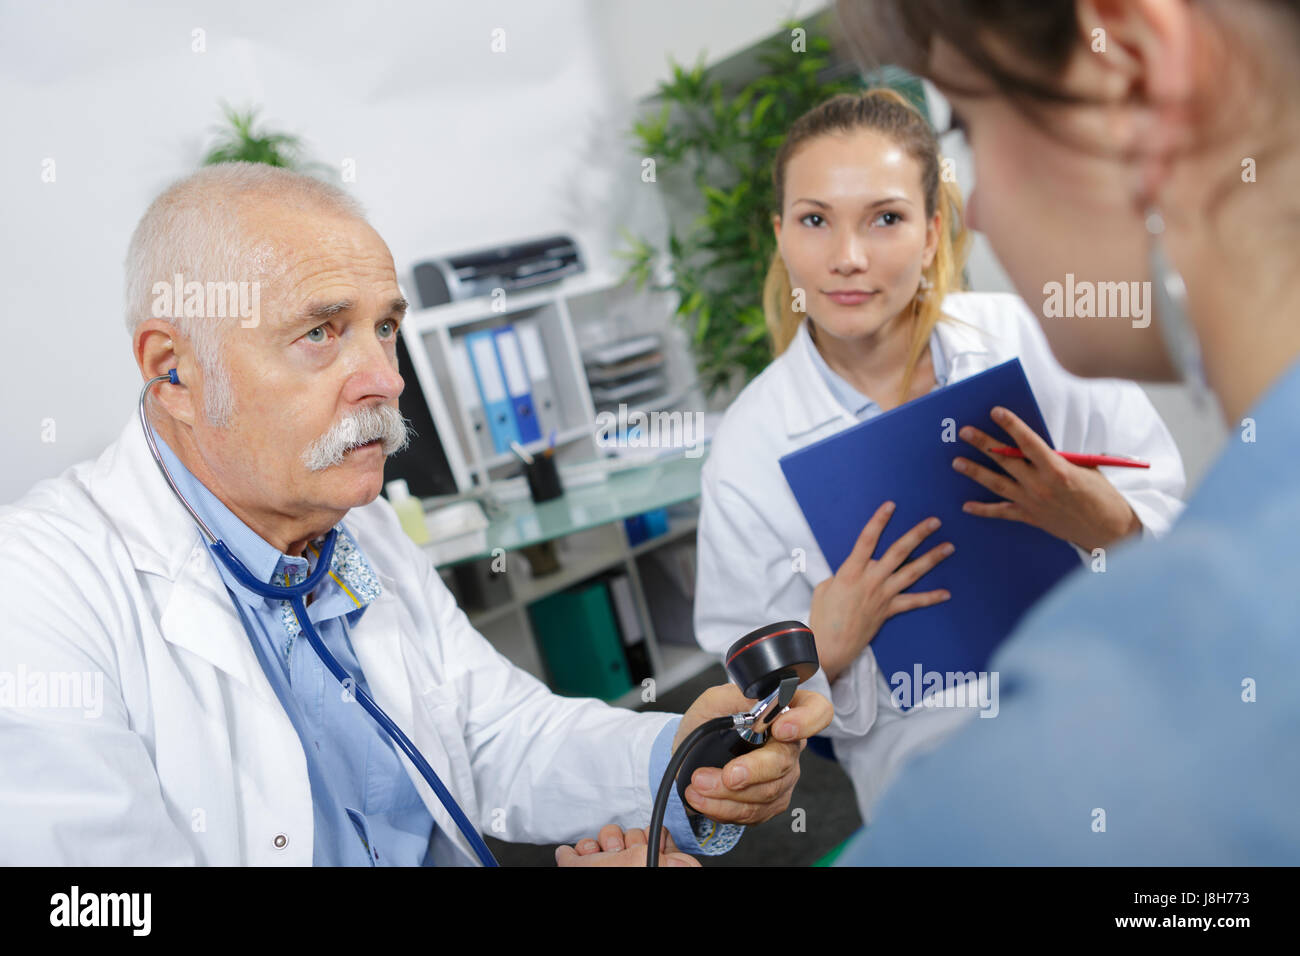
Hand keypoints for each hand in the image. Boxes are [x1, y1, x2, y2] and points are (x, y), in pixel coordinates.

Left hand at [555, 824, 699, 866]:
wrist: (661, 871)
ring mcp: (643, 858)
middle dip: (612, 841)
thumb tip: (564, 853)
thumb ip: (569, 860)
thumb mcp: (581, 868)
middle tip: (617, 853)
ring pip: (633, 832)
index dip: (589, 847)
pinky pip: (658, 832)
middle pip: (610, 836)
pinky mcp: (663, 851)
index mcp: (603, 869)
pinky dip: (657, 838)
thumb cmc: (620, 872)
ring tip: (638, 854)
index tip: (593, 851)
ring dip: (635, 840)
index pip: (590, 849)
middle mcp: (621, 865)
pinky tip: (655, 850)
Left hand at [672, 683, 830, 824]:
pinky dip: (725, 809)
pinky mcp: (772, 802)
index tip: (780, 729)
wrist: (695, 753)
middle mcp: (791, 744)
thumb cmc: (710, 722)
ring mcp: (784, 775)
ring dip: (727, 794)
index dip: (807, 720)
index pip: (817, 710)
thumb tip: (752, 702)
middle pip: (785, 761)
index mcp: (785, 711)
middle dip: (752, 771)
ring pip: (767, 792)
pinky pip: (755, 812)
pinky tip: (705, 800)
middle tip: (727, 775)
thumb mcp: (714, 700)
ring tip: (698, 786)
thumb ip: (734, 697)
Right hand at [809, 501, 954, 683]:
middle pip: (898, 552)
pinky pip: (913, 602)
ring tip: (948, 547)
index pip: (866, 540)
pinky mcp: (889, 611)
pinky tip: (946, 593)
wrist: (829, 645)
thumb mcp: (824, 588)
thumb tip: (854, 571)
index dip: (879, 521)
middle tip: (935, 522)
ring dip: (931, 558)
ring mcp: (882, 595)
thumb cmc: (822, 616)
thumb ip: (842, 575)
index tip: (890, 505)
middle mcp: (870, 580)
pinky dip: (930, 598)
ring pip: (911, 573)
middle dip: (917, 534)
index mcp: (850, 571)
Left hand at [952, 406, 1141, 552]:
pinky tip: (966, 505)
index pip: (1028, 442)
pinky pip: (1002, 512)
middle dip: (983, 444)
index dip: (1011, 425)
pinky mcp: (1030, 517)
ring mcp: (1033, 502)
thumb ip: (1059, 457)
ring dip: (975, 472)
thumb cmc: (1101, 495)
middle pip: (1006, 460)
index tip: (996, 411)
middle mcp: (1041, 485)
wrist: (1109, 529)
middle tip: (965, 432)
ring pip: (997, 484)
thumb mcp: (1085, 468)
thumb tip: (1035, 444)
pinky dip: (983, 509)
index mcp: (1058, 469)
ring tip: (957, 462)